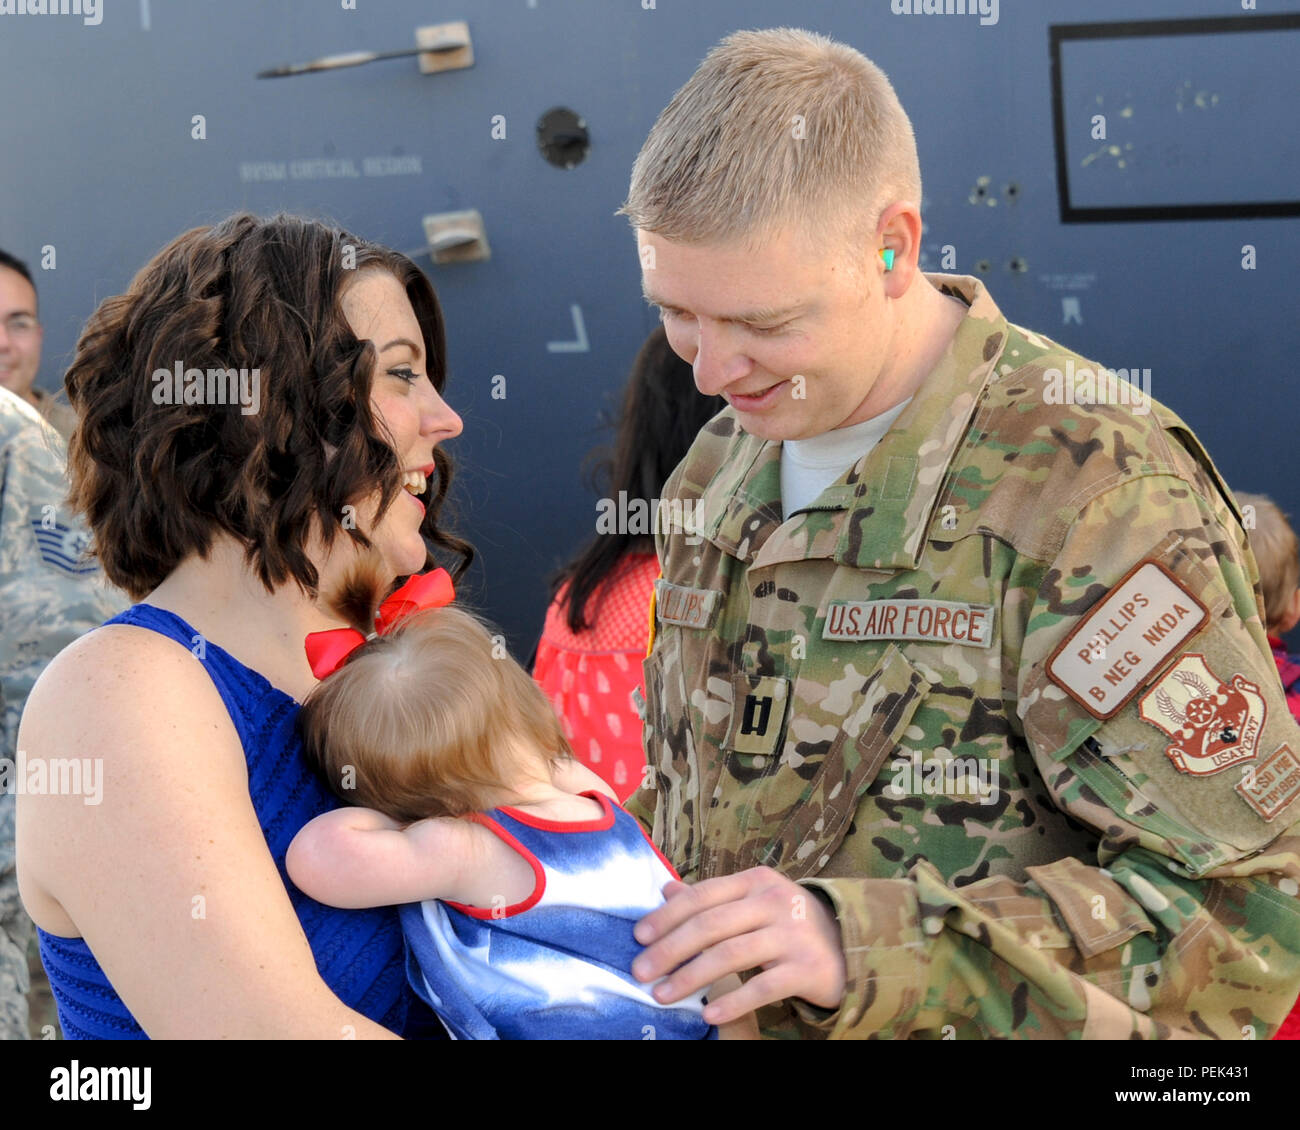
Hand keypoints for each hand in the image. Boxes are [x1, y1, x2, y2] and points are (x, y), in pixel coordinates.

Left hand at [630, 867, 846, 1024]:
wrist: (848, 945)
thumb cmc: (787, 923)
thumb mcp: (752, 900)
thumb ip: (711, 897)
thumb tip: (666, 890)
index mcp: (755, 881)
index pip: (702, 896)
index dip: (667, 916)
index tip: (638, 937)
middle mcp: (774, 902)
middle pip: (711, 925)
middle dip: (670, 950)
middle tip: (640, 972)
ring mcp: (792, 935)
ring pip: (731, 955)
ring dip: (691, 977)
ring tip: (663, 995)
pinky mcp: (806, 968)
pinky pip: (762, 987)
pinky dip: (732, 1001)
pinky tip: (708, 1014)